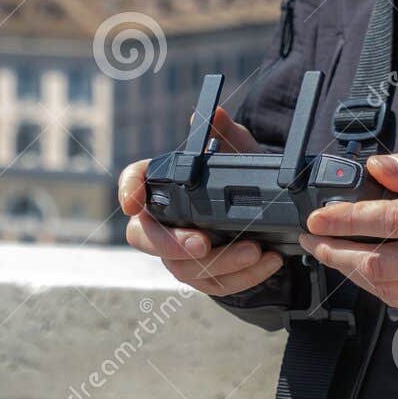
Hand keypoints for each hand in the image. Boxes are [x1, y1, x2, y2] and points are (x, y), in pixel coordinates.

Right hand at [118, 106, 285, 295]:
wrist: (264, 209)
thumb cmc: (239, 176)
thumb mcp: (239, 152)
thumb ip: (226, 133)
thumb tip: (216, 114)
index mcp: (164, 183)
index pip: (135, 181)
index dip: (129, 190)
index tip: (132, 202)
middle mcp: (162, 220)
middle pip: (145, 237)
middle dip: (172, 244)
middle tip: (203, 244)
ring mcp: (178, 252)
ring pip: (183, 268)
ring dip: (221, 263)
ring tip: (256, 251)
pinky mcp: (202, 275)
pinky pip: (214, 284)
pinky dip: (244, 277)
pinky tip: (268, 261)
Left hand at [300, 150, 397, 319]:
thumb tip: (373, 167)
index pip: (390, 221)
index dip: (347, 220)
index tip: (317, 217)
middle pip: (379, 261)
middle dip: (336, 250)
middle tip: (312, 237)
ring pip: (383, 285)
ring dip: (347, 268)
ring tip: (327, 249)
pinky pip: (395, 300)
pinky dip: (370, 284)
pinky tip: (356, 266)